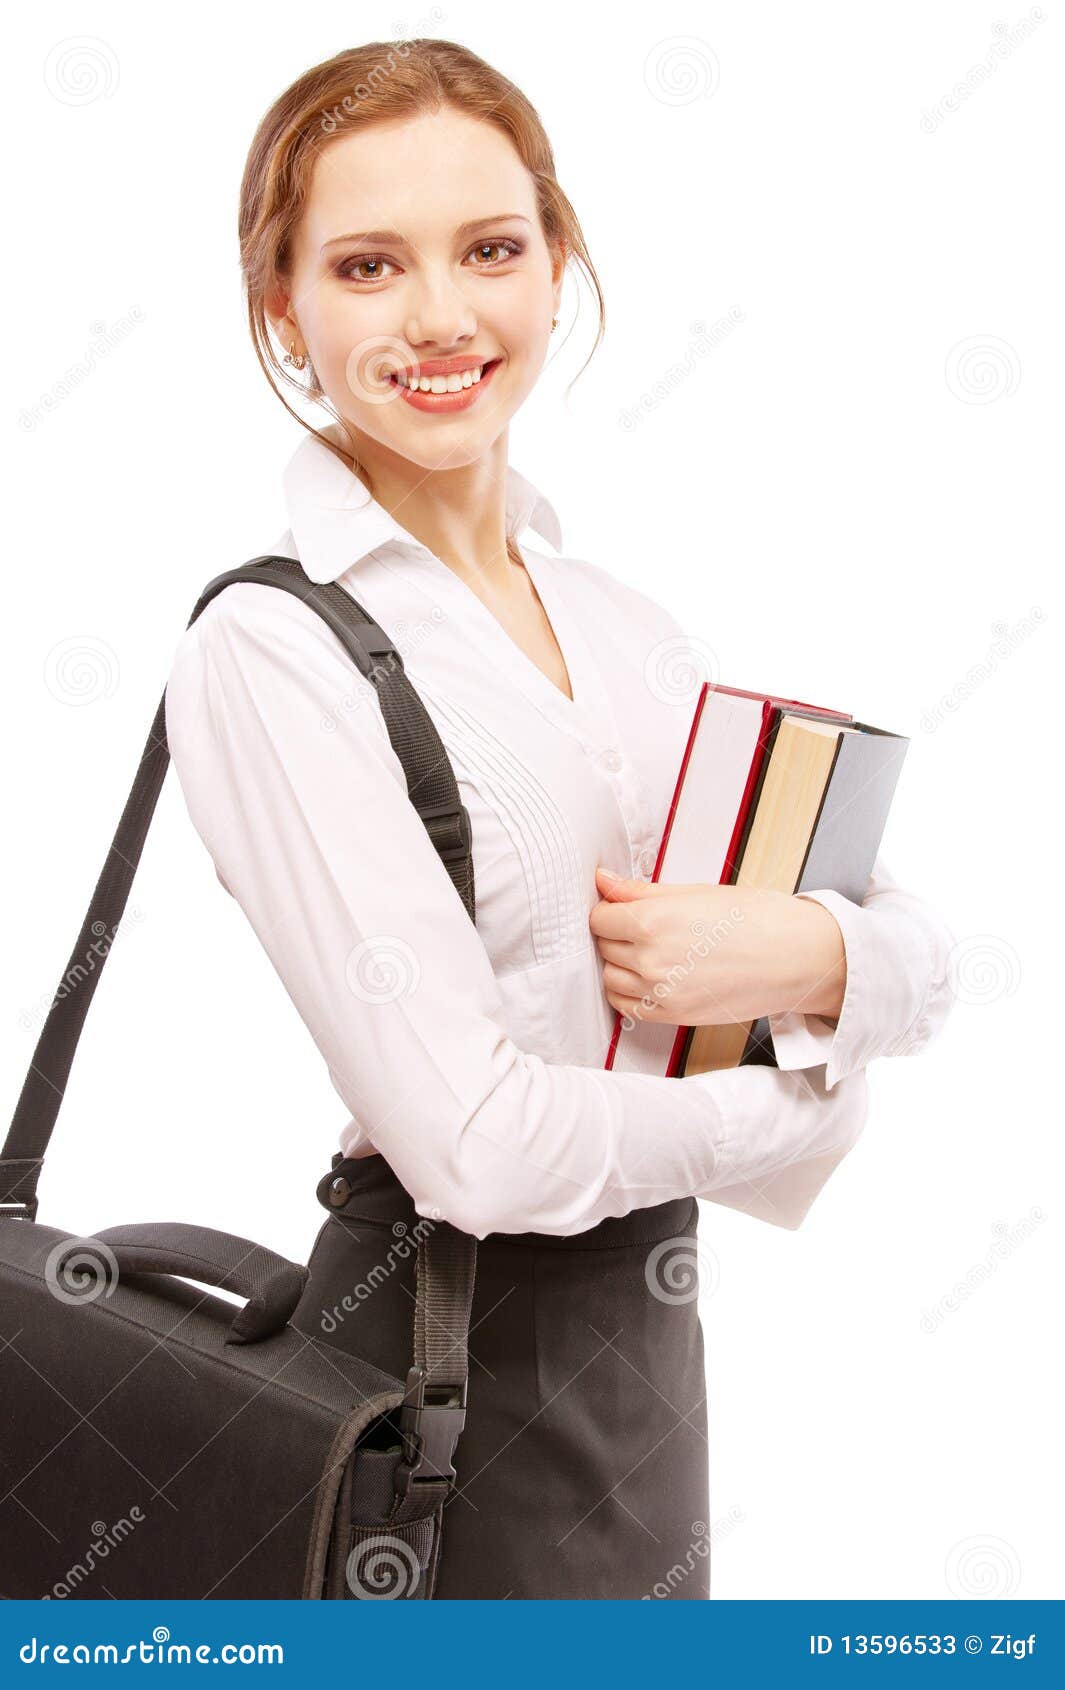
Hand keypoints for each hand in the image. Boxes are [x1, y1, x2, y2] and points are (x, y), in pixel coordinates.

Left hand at [589, 865, 846, 1026]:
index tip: (624, 908)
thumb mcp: (695, 893)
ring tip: (651, 950)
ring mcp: (661, 991)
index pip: (599, 918)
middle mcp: (651, 959)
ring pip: (610, 977)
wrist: (796, 958)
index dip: (610, 910)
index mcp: (653, 921)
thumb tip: (603, 880)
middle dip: (617, 934)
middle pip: (603, 947)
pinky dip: (628, 991)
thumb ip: (641, 891)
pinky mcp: (673, 1015)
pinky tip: (649, 977)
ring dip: (620, 963)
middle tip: (644, 926)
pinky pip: (626, 1006)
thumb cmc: (755, 918)